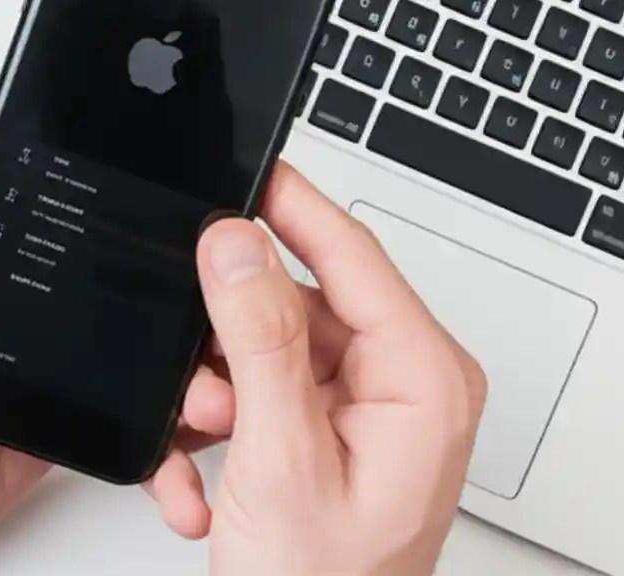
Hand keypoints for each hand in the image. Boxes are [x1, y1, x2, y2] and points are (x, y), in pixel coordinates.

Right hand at [194, 162, 486, 574]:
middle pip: (302, 300)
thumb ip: (260, 341)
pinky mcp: (329, 426)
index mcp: (422, 381)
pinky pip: (265, 383)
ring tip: (207, 430)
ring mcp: (366, 407)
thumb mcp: (281, 456)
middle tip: (201, 367)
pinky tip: (208, 456)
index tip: (244, 167)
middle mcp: (403, 385)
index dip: (292, 206)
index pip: (354, 255)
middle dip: (234, 334)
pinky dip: (225, 412)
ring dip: (222, 382)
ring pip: (272, 342)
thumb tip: (238, 244)